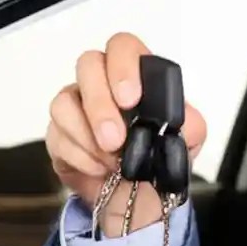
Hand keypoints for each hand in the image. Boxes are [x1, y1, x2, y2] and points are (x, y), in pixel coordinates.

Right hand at [46, 32, 206, 236]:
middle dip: (100, 105)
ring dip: (88, 137)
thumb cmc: (158, 160)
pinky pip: (56, 135)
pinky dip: (80, 156)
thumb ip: (190, 125)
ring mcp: (77, 105)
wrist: (136, 198)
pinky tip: (98, 168)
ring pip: (64, 102)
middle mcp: (103, 83)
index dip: (123, 68)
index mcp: (136, 76)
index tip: (130, 100)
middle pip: (88, 65)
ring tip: (112, 161)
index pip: (123, 47)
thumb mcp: (187, 142)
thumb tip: (181, 121)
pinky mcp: (58, 133)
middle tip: (115, 139)